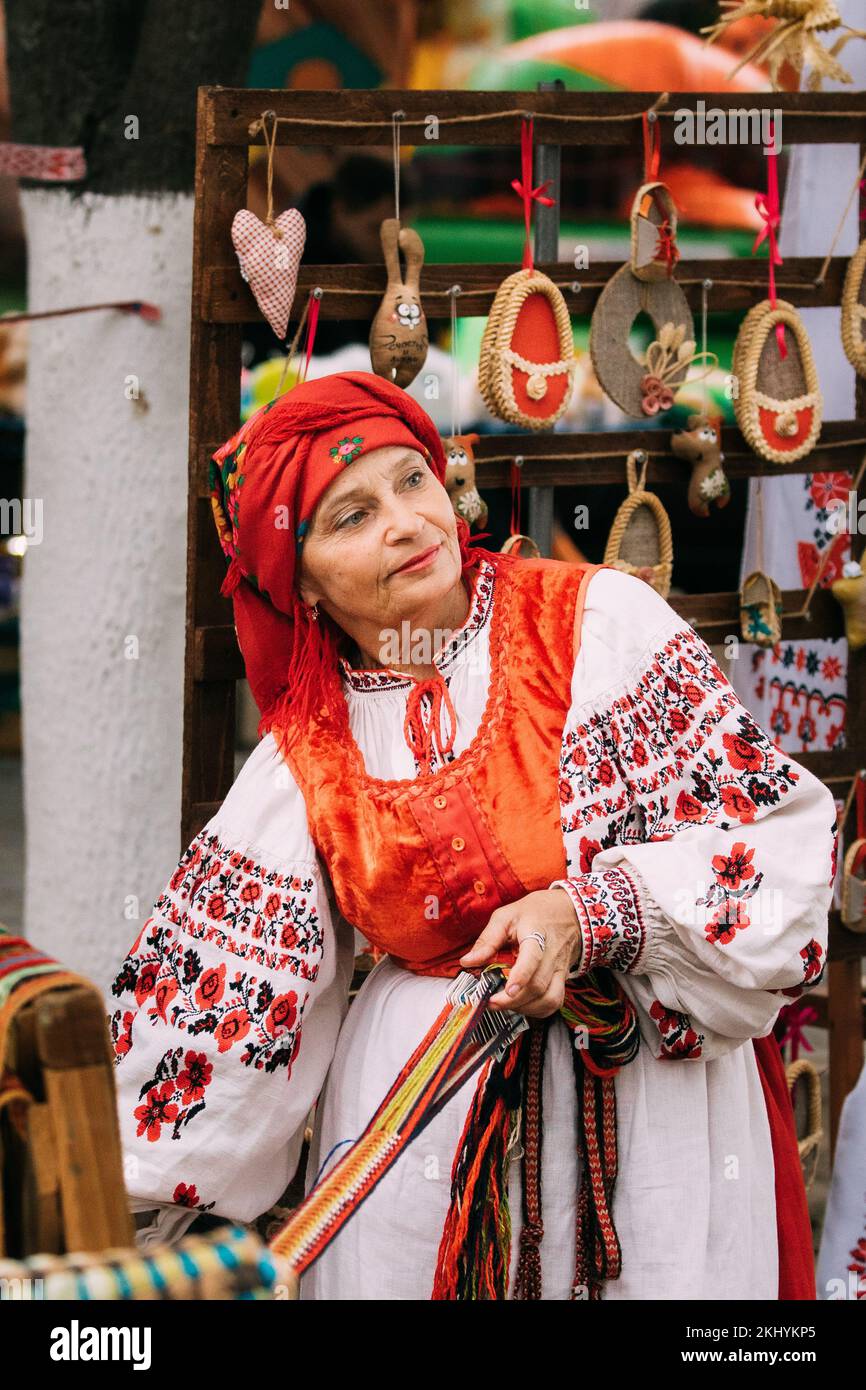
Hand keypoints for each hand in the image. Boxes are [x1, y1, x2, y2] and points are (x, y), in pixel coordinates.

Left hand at [458, 888, 582, 1017]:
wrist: (568, 913)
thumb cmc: (533, 913)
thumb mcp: (506, 917)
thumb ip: (487, 940)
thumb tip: (467, 962)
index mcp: (536, 933)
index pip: (533, 957)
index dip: (521, 977)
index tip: (507, 991)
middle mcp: (552, 954)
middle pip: (538, 985)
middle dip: (512, 1001)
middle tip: (490, 1002)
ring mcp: (560, 969)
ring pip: (549, 999)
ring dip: (525, 1008)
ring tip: (504, 1005)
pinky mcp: (563, 979)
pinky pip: (555, 1002)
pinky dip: (537, 1010)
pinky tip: (521, 1005)